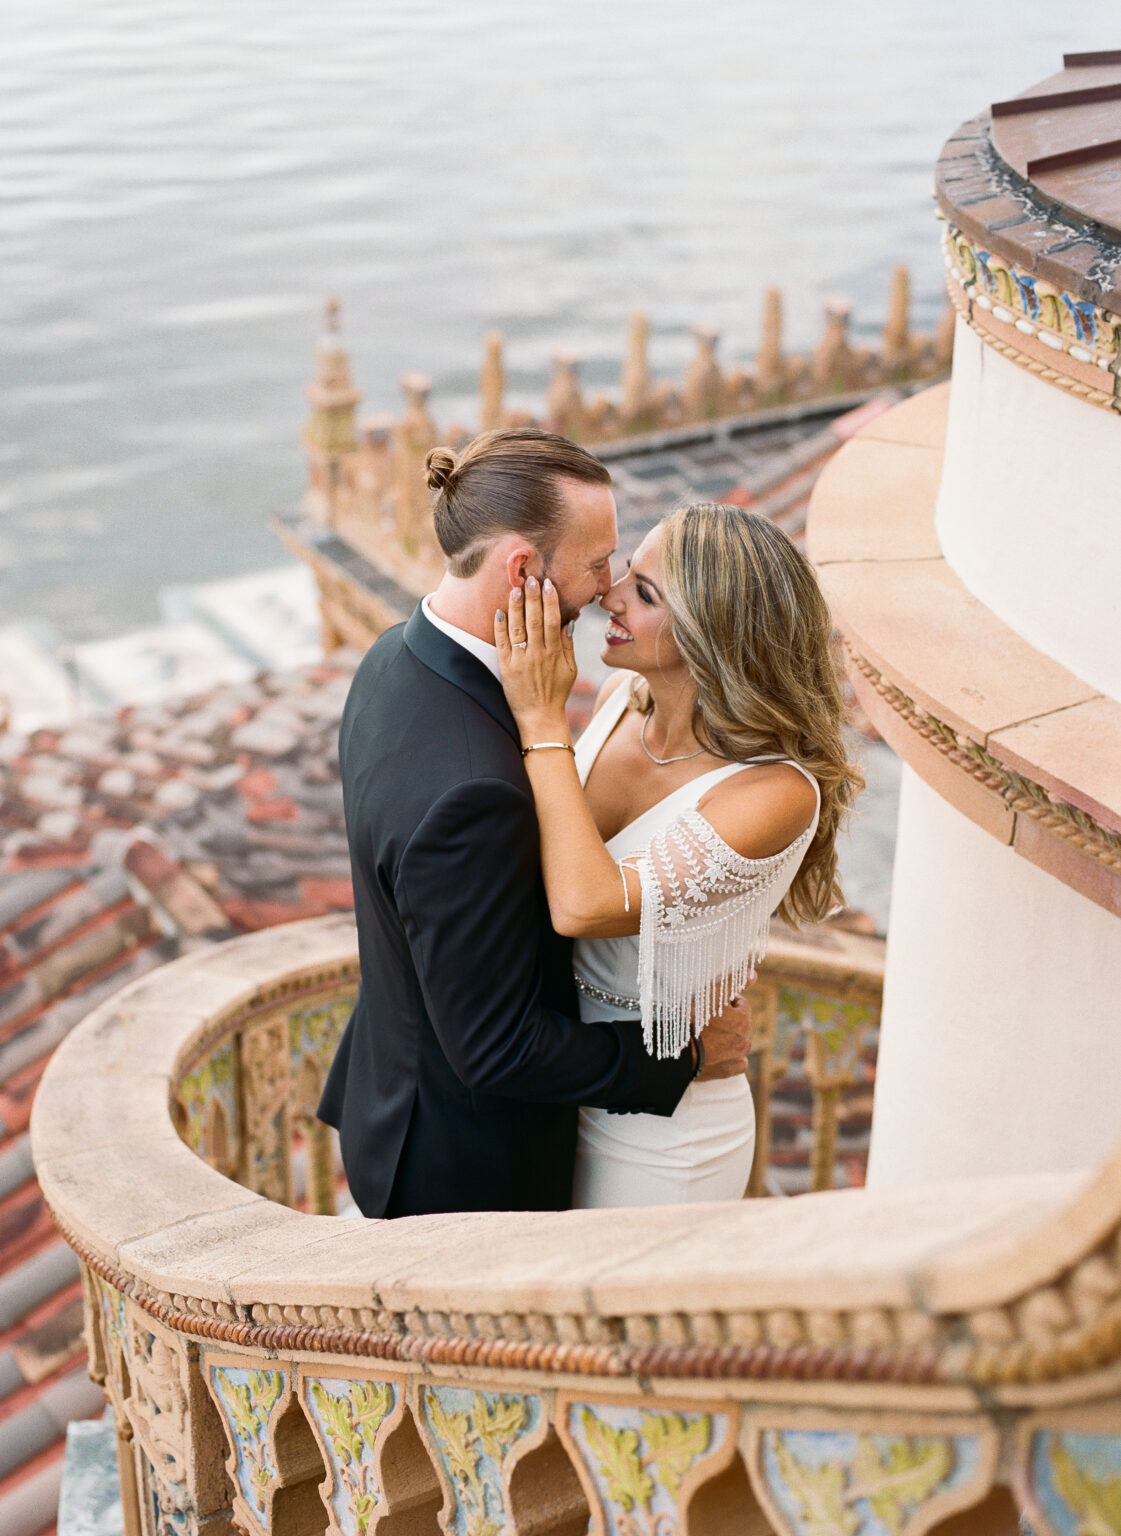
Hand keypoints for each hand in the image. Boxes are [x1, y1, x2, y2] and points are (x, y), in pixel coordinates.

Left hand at [495, 576, 578, 732]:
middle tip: (531, 579)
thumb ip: (568, 645)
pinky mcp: (506, 667)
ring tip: (515, 588)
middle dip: (533, 597)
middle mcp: (538, 654)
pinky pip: (502, 642)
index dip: (550, 600)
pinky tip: (500, 611)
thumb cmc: (557, 693)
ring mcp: (521, 660)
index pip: (553, 620)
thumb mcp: (570, 669)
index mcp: (555, 653)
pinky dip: (500, 626)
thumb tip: (569, 621)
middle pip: (535, 620)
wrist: (540, 717)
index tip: (548, 584)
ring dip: (516, 607)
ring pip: (518, 628)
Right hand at [696, 983, 754, 1081]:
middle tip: (709, 1020)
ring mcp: (736, 1057)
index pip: (741, 1005)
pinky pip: (738, 1064)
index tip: (713, 1004)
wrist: (677, 1051)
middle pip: (741, 1024)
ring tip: (711, 1037)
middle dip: (729, 1021)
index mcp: (742, 1020)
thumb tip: (753, 974)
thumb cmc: (691, 1020)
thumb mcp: (710, 996)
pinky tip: (719, 1054)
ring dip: (731, 1040)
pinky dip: (732, 1059)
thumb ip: (732, 983)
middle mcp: (744, 1039)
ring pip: (740, 1044)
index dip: (727, 1002)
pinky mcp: (728, 1071)